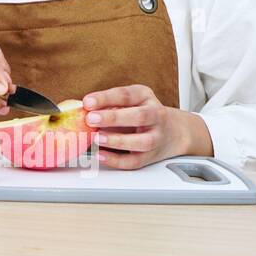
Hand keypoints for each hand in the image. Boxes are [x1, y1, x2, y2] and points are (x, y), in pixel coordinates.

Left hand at [81, 85, 212, 168]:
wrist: (175, 131)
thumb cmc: (144, 112)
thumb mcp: (130, 100)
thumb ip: (108, 104)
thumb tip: (80, 110)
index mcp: (145, 97)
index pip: (126, 95)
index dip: (106, 98)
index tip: (87, 102)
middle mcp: (155, 116)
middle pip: (138, 117)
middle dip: (113, 118)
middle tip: (91, 119)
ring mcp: (156, 137)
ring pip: (141, 142)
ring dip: (117, 141)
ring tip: (97, 138)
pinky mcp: (151, 157)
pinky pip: (135, 161)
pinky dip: (116, 160)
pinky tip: (100, 155)